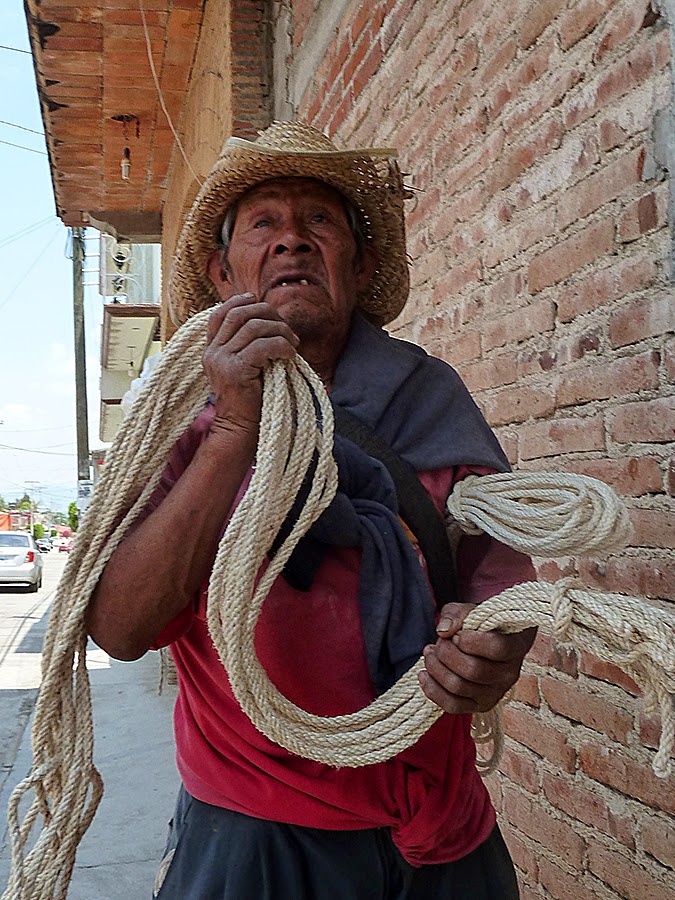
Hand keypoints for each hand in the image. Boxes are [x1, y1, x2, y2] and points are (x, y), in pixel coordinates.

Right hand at [202, 294, 299, 434]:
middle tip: (287, 331)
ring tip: (292, 345)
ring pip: (254, 327)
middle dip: (267, 314)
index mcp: (210, 350)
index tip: (257, 299)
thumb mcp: (243, 368)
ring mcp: (221, 361)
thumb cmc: (249, 401)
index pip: (219, 314)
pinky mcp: (235, 370)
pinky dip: (281, 346)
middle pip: (239, 315)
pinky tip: (289, 355)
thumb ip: (247, 346)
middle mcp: (212, 352)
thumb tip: (270, 321)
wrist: (240, 429)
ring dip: (279, 331)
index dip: (238, 301)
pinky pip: (262, 346)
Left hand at [418, 602, 535, 714]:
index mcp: (515, 647)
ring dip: (436, 668)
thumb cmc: (481, 625)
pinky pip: (453, 706)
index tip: (457, 634)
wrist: (489, 642)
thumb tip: (443, 631)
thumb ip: (457, 614)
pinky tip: (424, 674)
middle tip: (439, 643)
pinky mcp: (480, 706)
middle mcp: (509, 674)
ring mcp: (496, 693)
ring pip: (459, 687)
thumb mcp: (470, 611)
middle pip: (472, 670)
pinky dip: (433, 690)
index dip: (469, 640)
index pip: (496, 648)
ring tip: (430, 653)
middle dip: (446, 653)